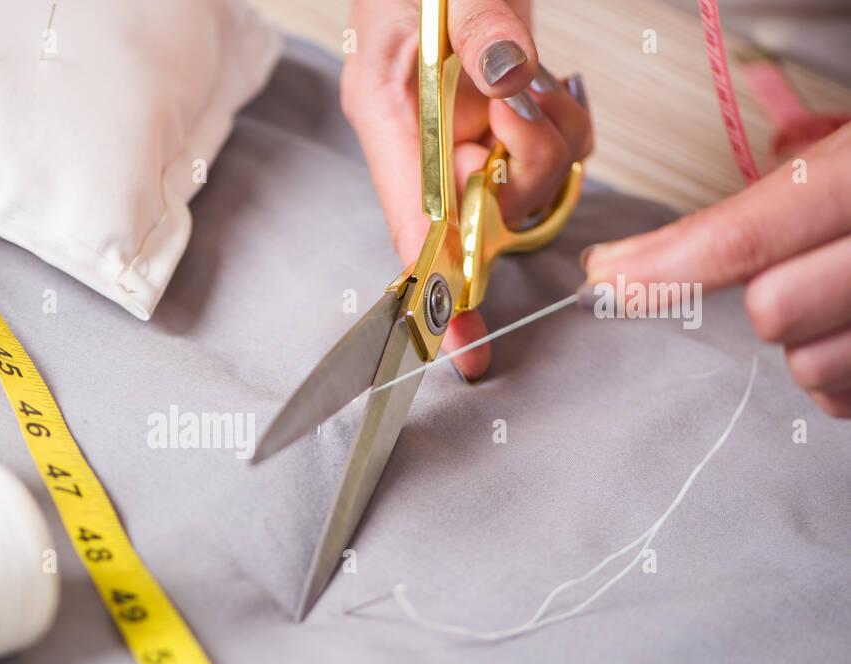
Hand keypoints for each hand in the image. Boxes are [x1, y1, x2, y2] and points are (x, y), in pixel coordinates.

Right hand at [341, 0, 591, 379]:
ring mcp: (461, 125)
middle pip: (481, 209)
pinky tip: (546, 83)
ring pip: (521, 184)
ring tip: (535, 78)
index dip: (439, 292)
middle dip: (524, 168)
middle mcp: (421, 133)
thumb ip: (478, 23)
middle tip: (524, 98)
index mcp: (387, 113)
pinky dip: (564, 126)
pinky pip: (546, 150)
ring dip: (551, 141)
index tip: (464, 344)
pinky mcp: (496, 109)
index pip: (410, 226)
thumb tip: (506, 76)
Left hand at [583, 122, 850, 417]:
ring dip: (807, 342)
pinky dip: (839, 373)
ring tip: (839, 300)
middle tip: (789, 273)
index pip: (741, 239)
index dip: (659, 268)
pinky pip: (841, 399)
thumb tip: (686, 219)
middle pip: (773, 311)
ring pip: (811, 365)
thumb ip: (794, 174)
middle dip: (765, 300)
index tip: (603, 278)